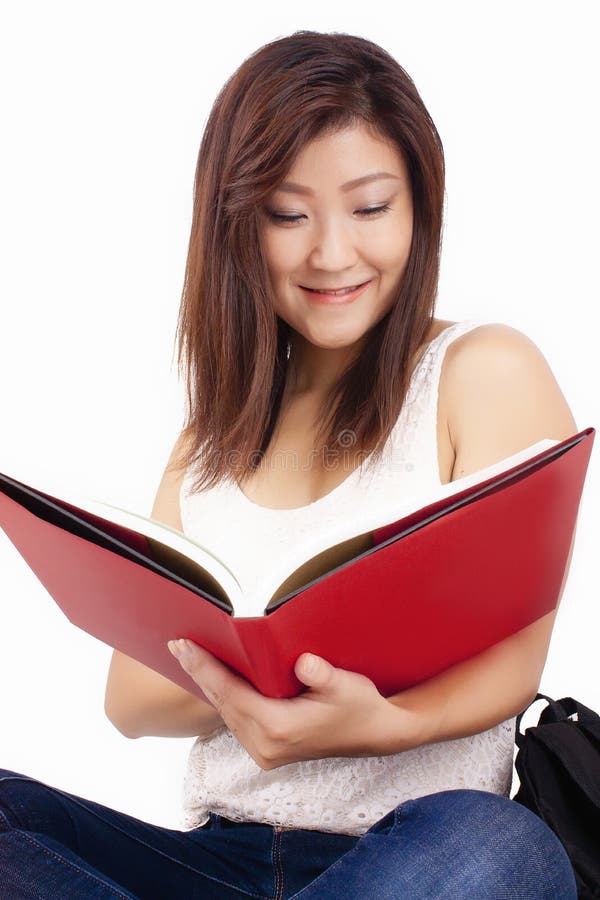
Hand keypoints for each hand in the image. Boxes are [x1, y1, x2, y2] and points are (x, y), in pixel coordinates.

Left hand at [167, 639, 410, 768]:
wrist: (377, 734)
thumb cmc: (360, 706)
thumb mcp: (346, 686)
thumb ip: (323, 675)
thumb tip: (302, 662)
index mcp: (279, 729)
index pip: (232, 693)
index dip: (205, 668)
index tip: (184, 647)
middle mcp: (266, 745)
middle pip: (222, 703)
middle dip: (199, 673)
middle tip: (176, 646)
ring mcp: (265, 752)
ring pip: (226, 712)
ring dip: (208, 685)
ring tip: (188, 657)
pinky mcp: (268, 750)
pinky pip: (236, 720)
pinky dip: (223, 697)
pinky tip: (214, 679)